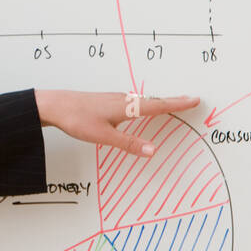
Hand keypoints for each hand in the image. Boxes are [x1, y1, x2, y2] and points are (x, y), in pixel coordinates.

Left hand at [35, 90, 199, 155]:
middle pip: (154, 101)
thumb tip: (153, 151)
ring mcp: (115, 99)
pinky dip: (144, 103)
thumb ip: (129, 144)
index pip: (158, 106)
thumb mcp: (105, 136)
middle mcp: (124, 100)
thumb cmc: (77, 119)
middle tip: (190, 99)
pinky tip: (140, 106)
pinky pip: (132, 101)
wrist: (55, 105)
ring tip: (171, 102)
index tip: (195, 99)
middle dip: (173, 101)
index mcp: (127, 107)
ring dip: (159, 101)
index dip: (178, 104)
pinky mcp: (107, 101)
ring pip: (143, 100)